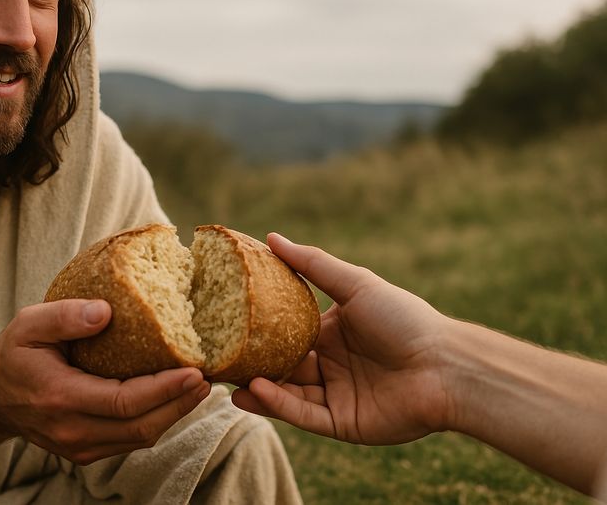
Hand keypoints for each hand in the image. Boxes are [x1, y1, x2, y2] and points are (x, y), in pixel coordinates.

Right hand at [0, 298, 210, 464]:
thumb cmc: (14, 355)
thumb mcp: (29, 324)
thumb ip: (65, 316)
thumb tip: (107, 311)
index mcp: (60, 397)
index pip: (124, 402)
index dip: (164, 389)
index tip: (194, 370)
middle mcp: (72, 430)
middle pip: (141, 427)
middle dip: (180, 404)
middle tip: (208, 377)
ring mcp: (80, 447)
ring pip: (140, 438)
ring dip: (175, 413)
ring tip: (200, 385)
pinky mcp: (87, 451)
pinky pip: (131, 439)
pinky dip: (158, 419)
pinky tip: (174, 397)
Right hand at [231, 233, 454, 444]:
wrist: (446, 366)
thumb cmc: (405, 318)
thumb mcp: (355, 284)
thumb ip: (311, 264)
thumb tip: (271, 237)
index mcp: (330, 332)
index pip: (283, 331)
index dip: (255, 329)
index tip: (224, 320)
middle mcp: (329, 364)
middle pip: (280, 365)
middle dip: (249, 364)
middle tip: (215, 358)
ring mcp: (335, 395)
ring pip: (286, 393)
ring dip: (257, 387)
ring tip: (227, 380)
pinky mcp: (342, 423)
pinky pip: (304, 414)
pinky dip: (279, 404)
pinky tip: (256, 392)